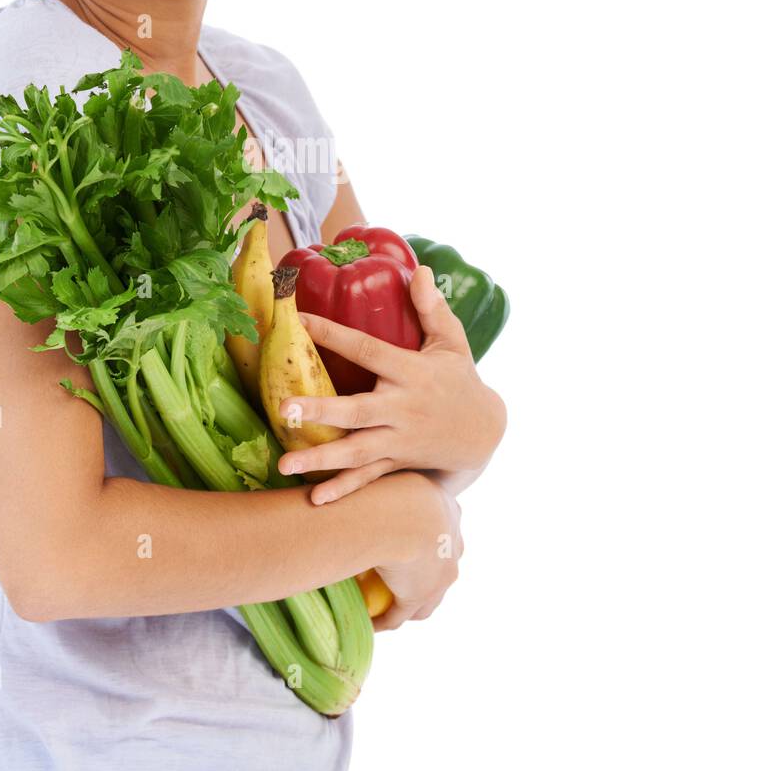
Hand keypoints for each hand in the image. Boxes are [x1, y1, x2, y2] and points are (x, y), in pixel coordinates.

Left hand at [277, 264, 507, 503]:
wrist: (484, 433)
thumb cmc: (459, 380)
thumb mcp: (452, 342)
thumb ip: (433, 309)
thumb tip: (421, 270)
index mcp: (411, 372)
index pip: (368, 350)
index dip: (334, 334)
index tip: (300, 321)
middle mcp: (403, 408)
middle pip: (358, 411)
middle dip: (322, 411)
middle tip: (285, 410)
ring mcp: (399, 440)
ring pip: (357, 452)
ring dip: (321, 459)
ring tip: (285, 463)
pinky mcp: (397, 463)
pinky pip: (368, 479)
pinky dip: (343, 490)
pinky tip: (314, 499)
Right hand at [371, 472, 463, 631]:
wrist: (394, 514)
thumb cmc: (389, 484)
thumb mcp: (395, 474)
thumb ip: (390, 475)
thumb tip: (371, 464)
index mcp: (449, 510)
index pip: (446, 527)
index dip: (431, 537)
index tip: (412, 540)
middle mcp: (453, 542)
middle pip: (444, 564)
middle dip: (429, 573)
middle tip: (404, 576)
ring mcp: (440, 573)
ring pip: (427, 597)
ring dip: (409, 604)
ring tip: (389, 607)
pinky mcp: (418, 595)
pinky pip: (400, 614)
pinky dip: (386, 620)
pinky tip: (371, 623)